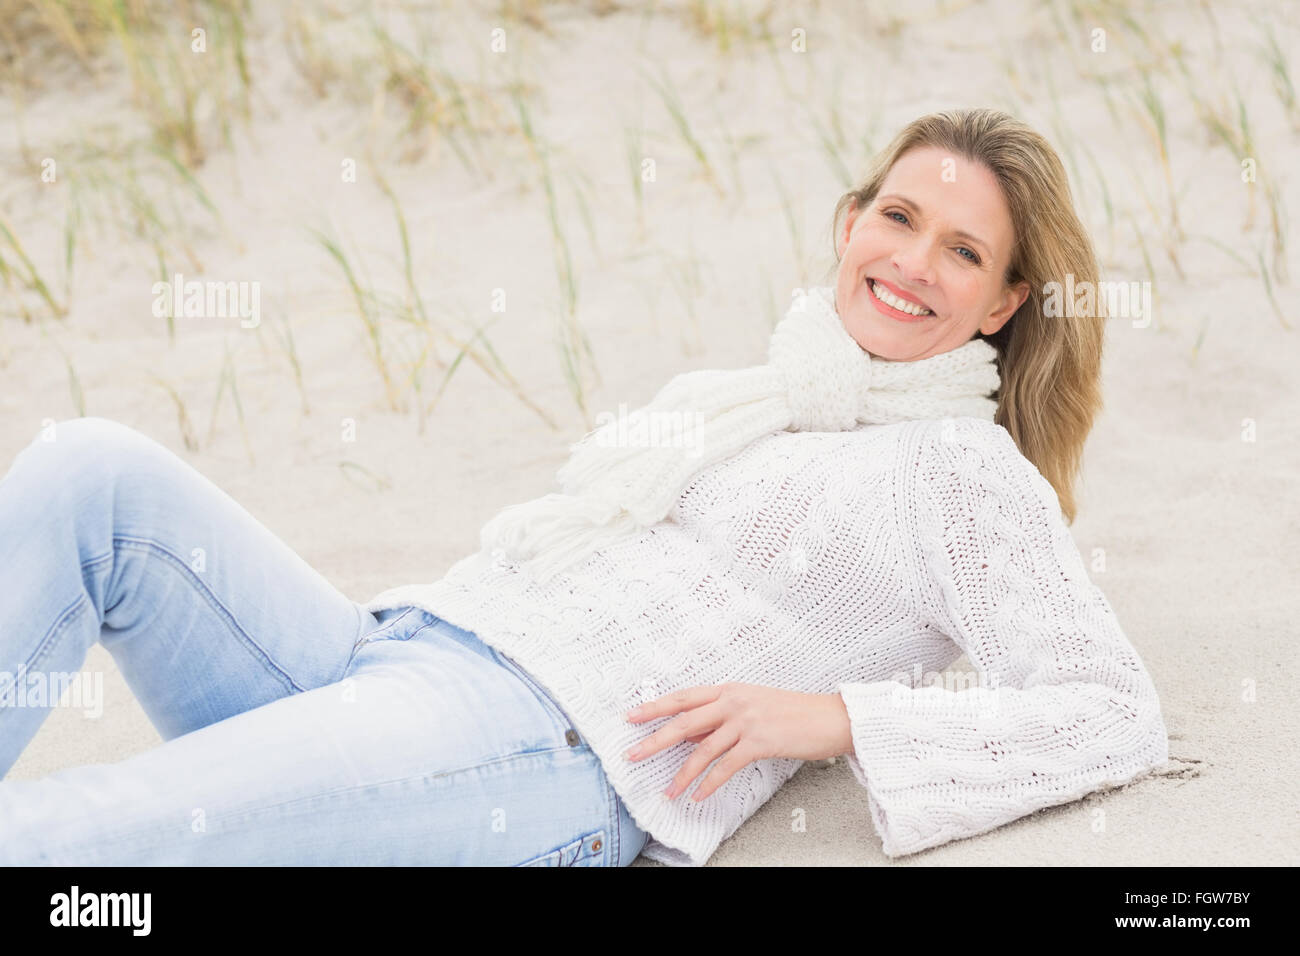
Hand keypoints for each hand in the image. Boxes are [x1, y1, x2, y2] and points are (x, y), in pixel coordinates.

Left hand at [623, 683, 851, 802]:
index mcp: (729, 689)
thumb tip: (691, 732)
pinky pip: (725, 766)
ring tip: (668, 791)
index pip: (683, 697)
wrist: (830, 717)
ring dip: (681, 774)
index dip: (655, 706)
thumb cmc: (794, 712)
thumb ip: (721, 717)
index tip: (631, 716)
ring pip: (702, 749)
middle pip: (683, 720)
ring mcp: (746, 720)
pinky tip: (699, 796)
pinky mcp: (760, 741)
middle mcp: (734, 701)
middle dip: (654, 739)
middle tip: (631, 754)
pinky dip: (709, 783)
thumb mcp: (753, 706)